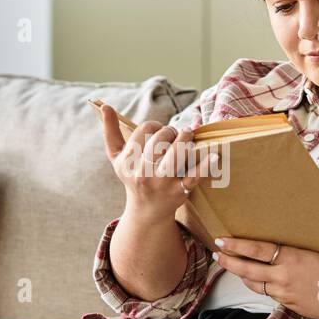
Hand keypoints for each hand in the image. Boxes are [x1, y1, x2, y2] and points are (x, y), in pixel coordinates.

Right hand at [99, 104, 218, 223]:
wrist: (146, 211)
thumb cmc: (132, 177)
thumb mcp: (116, 158)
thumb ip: (110, 132)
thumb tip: (105, 107)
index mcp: (128, 161)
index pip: (145, 130)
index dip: (155, 126)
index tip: (160, 131)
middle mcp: (143, 172)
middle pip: (160, 139)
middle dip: (170, 131)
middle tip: (176, 134)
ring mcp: (162, 183)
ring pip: (176, 154)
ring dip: (185, 139)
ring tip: (189, 133)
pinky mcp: (179, 191)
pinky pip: (194, 177)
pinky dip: (205, 166)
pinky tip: (213, 156)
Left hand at [210, 236, 318, 318]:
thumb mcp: (314, 252)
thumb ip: (292, 251)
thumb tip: (275, 245)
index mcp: (291, 257)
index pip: (255, 250)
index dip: (235, 246)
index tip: (221, 241)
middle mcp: (283, 275)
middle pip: (246, 269)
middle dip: (228, 261)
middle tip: (217, 254)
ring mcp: (283, 292)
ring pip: (254, 284)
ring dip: (242, 275)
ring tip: (235, 267)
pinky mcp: (287, 304)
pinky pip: (268, 294)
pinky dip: (260, 286)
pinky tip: (258, 280)